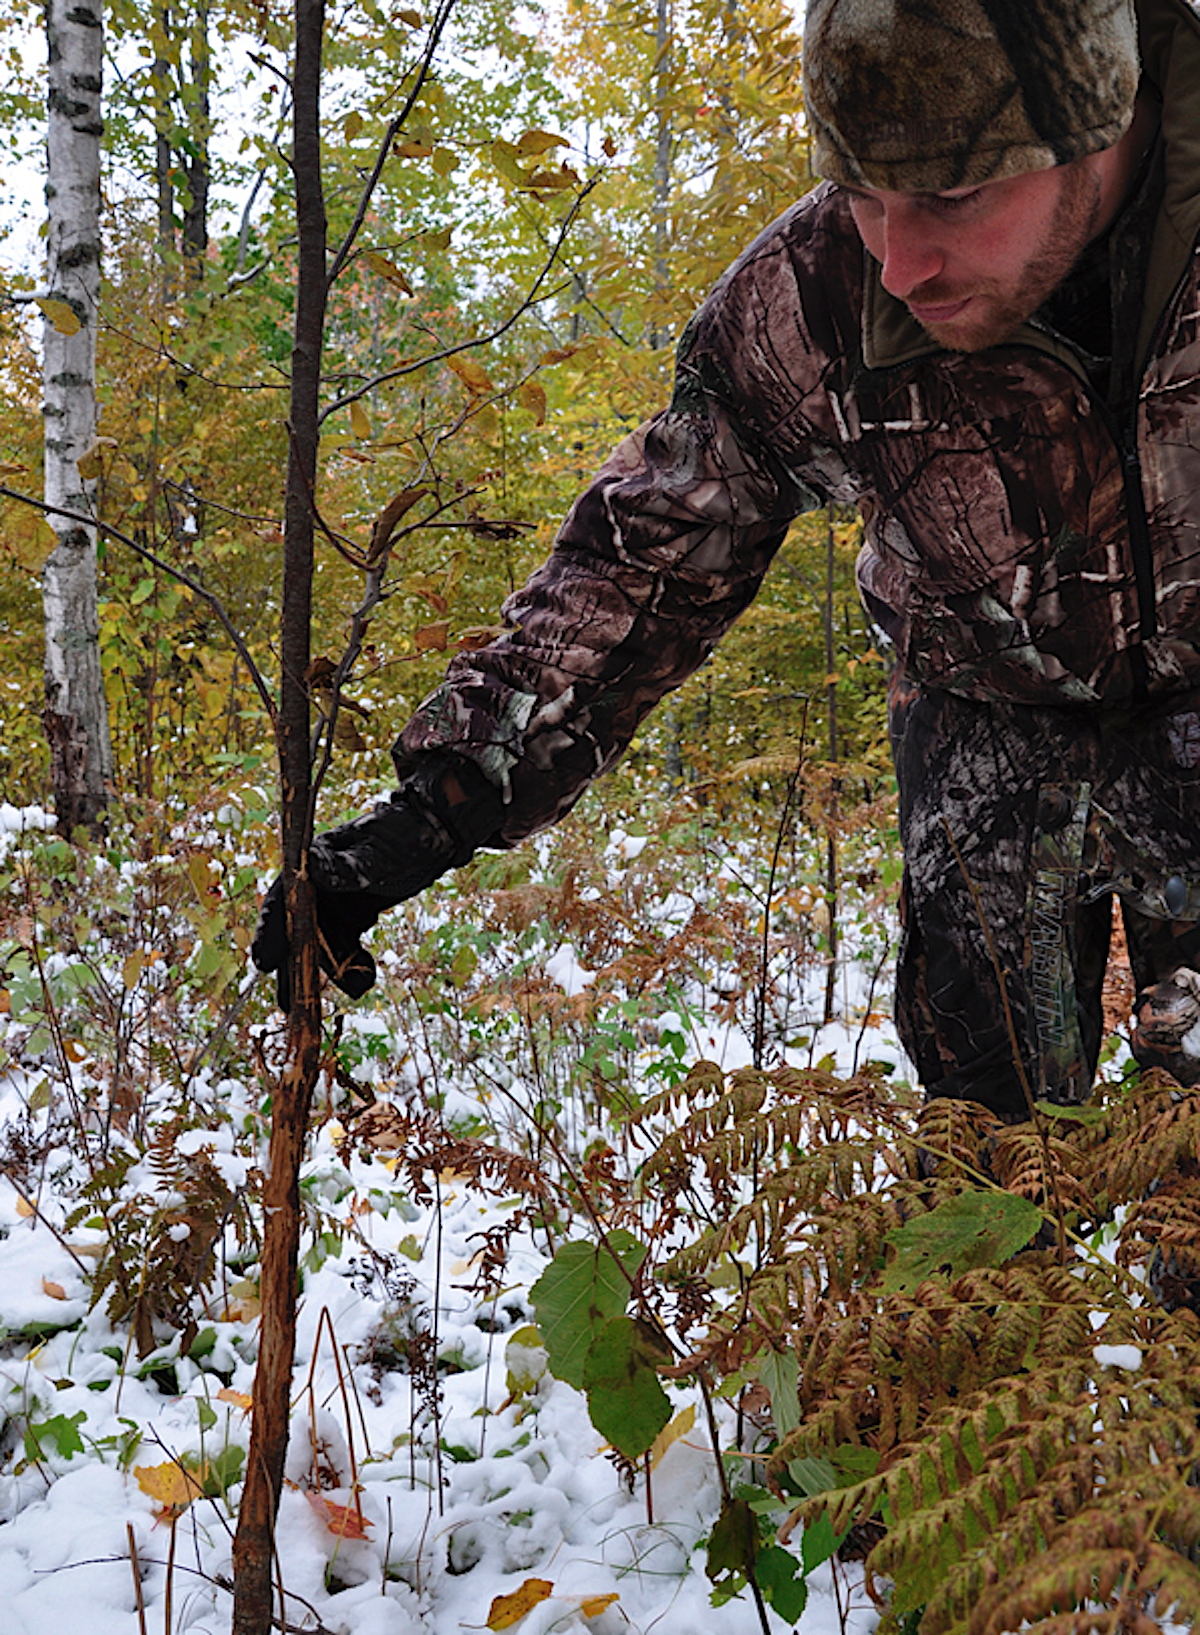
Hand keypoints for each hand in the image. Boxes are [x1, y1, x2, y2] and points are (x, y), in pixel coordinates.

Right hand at [251, 757, 503, 1009]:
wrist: (437, 832)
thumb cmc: (404, 833)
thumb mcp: (377, 851)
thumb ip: (348, 866)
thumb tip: (315, 870)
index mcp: (312, 863)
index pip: (283, 900)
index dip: (271, 932)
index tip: (264, 961)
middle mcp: (317, 885)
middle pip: (297, 929)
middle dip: (294, 965)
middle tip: (289, 1003)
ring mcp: (336, 901)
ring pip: (321, 944)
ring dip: (332, 970)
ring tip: (352, 988)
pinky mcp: (354, 913)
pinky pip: (345, 946)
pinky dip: (353, 964)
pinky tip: (367, 977)